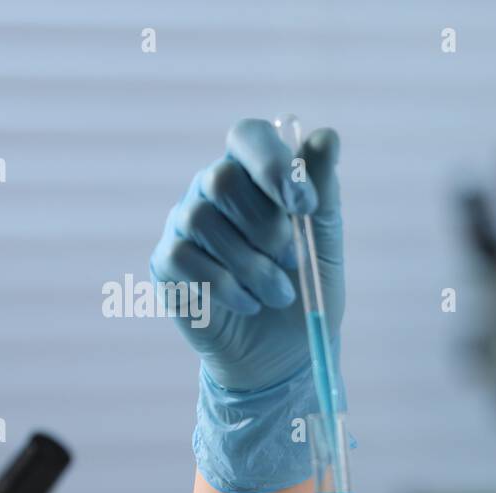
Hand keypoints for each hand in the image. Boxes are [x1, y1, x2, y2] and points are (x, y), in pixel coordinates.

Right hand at [149, 119, 344, 492]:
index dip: (273, 163)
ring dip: (252, 264)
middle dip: (266, 225)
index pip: (248, 136)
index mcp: (255, 176)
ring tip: (279, 294)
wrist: (285, 354)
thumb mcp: (324, 244)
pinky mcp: (167, 263)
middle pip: (221, 178)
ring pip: (202, 219)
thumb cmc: (307, 290)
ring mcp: (185, 225)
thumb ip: (324, 193)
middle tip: (293, 260)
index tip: (304, 204)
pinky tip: (248, 303)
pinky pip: (183, 258)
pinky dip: (225, 286)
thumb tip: (328, 135)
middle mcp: (213, 190)